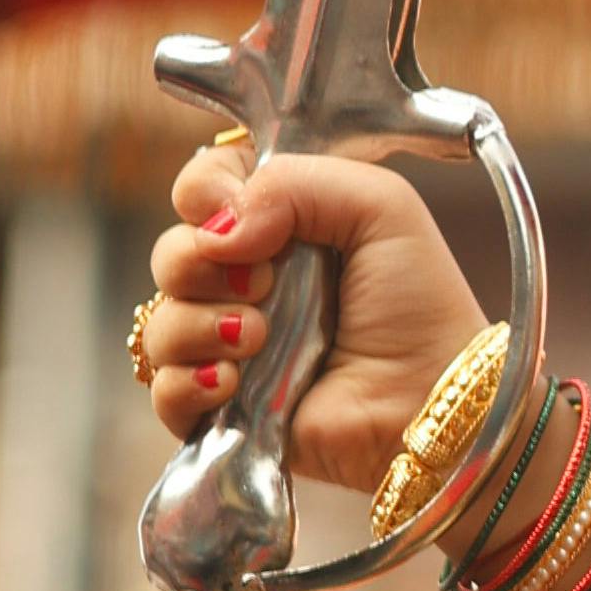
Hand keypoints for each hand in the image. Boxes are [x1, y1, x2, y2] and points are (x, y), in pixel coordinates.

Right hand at [139, 143, 485, 496]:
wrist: (431, 398)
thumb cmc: (419, 303)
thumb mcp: (379, 205)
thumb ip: (294, 182)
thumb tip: (217, 226)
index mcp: (280, 225)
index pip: (202, 187)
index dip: (202, 192)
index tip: (233, 211)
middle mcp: (247, 282)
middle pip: (171, 252)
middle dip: (196, 262)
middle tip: (260, 285)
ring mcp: (229, 346)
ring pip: (159, 320)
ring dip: (198, 325)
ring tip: (258, 339)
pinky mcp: (220, 408)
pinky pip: (160, 388)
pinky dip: (187, 382)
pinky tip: (231, 383)